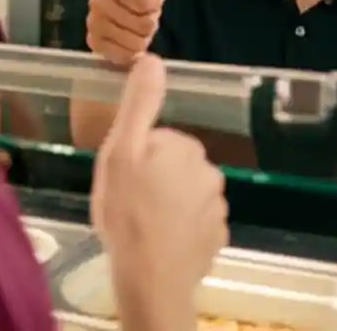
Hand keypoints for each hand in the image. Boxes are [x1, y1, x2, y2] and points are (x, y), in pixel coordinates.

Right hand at [86, 0, 166, 65]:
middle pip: (142, 24)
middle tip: (144, 12)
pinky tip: (129, 39)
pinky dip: (131, 51)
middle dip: (150, 21)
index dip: (155, 3)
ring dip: (142, 37)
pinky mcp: (94, 43)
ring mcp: (93, 24)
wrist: (133, 6)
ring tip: (137, 25)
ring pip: (134, 42)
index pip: (146, 2)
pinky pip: (121, 55)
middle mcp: (96, 2)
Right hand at [92, 56, 227, 330]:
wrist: (151, 277)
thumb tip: (153, 59)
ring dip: (167, 206)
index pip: (158, 141)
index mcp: (184, 148)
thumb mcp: (120, 151)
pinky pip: (194, 224)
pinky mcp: (216, 239)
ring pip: (185, 196)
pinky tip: (158, 241)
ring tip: (141, 225)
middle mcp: (209, 173)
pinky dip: (179, 230)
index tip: (122, 178)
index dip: (136, 157)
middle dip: (153, 180)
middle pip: (173, 167)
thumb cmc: (127, 211)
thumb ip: (139, 104)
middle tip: (127, 201)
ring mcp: (216, 209)